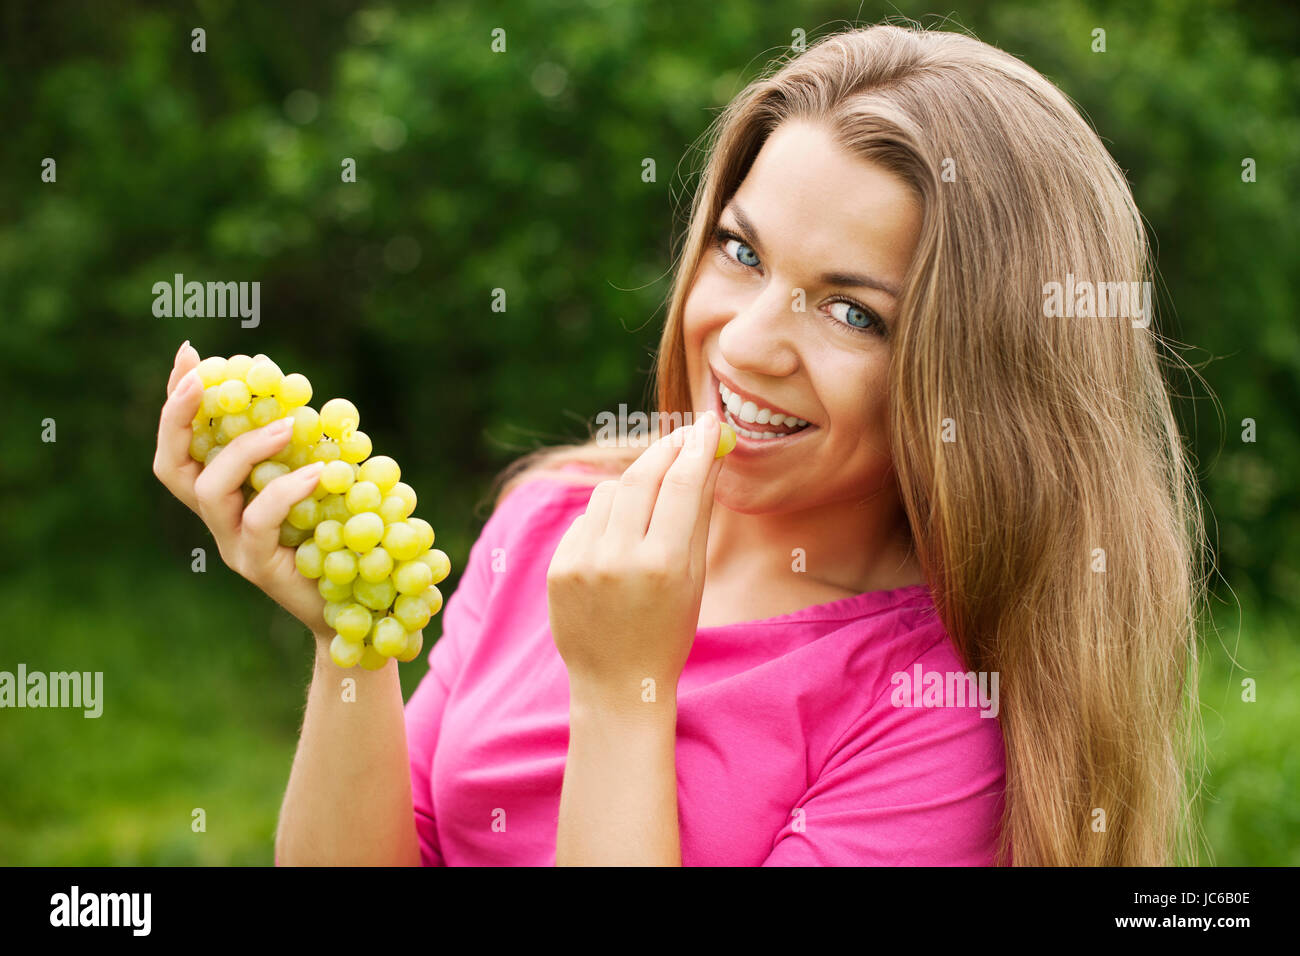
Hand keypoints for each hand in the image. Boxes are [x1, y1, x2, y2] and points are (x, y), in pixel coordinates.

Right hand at [152, 342, 329, 635]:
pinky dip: (285, 489)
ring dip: (243, 448)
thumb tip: (303, 393)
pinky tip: (316, 472)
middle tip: (203, 377)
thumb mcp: (323, 483)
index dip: (178, 401)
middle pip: (171, 467)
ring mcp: (232, 544)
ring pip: (210, 490)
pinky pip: (258, 520)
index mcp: (226, 494)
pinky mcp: (257, 565)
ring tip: (284, 424)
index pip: (183, 444)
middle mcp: (217, 519)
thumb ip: (303, 447)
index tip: (188, 353)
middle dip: (178, 416)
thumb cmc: (341, 538)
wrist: (360, 603)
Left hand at [546, 411, 724, 706]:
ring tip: (652, 506)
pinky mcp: (558, 566)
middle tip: (682, 436)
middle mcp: (619, 558)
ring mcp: (583, 562)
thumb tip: (706, 455)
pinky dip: (606, 518)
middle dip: (665, 450)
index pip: (682, 484)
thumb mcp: (694, 577)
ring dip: (633, 485)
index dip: (695, 446)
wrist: (617, 682)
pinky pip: (586, 519)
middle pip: (641, 477)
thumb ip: (697, 514)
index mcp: (664, 564)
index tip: (706, 423)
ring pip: (609, 491)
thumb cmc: (668, 630)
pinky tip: (619, 543)